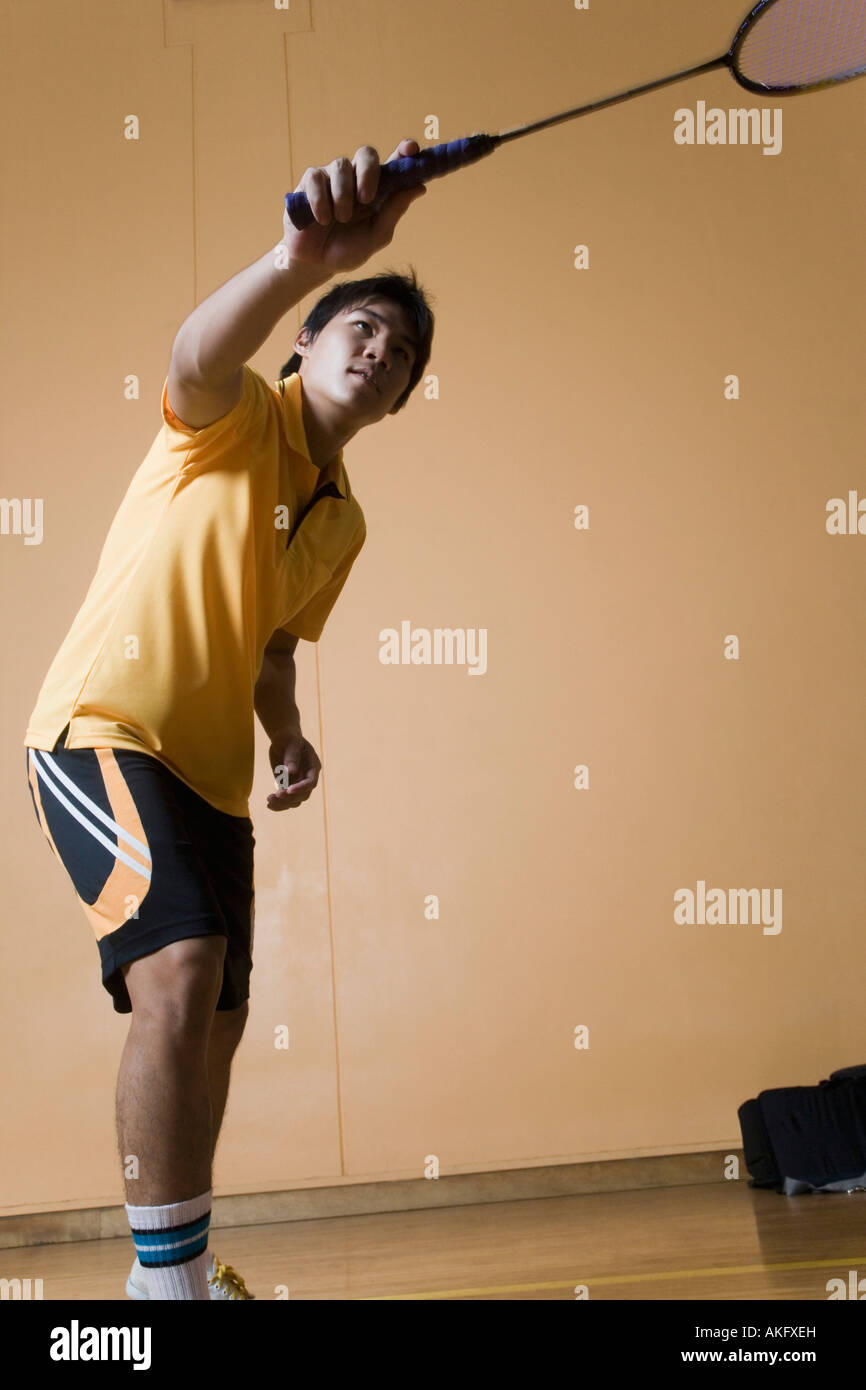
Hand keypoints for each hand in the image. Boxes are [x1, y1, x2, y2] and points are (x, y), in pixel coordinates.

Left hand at [267, 733, 321, 810]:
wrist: (282, 739)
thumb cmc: (288, 737)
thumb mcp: (291, 742)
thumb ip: (292, 756)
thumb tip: (291, 772)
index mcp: (313, 767)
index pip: (310, 782)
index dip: (301, 788)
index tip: (288, 790)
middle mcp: (307, 778)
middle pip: (303, 795)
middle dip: (290, 798)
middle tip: (276, 795)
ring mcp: (298, 783)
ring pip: (294, 801)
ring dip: (283, 804)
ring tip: (269, 800)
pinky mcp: (288, 786)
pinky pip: (285, 800)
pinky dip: (278, 804)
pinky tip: (269, 804)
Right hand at [281, 138, 426, 274]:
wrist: (316, 263)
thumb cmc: (348, 249)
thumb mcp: (375, 236)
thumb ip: (393, 211)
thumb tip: (420, 187)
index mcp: (378, 189)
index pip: (394, 162)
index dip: (404, 151)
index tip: (411, 148)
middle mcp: (356, 178)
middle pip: (366, 153)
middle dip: (369, 172)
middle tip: (366, 198)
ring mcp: (333, 177)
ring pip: (341, 166)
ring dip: (343, 195)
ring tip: (341, 218)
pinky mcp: (310, 182)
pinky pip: (316, 178)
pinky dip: (320, 200)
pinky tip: (322, 219)